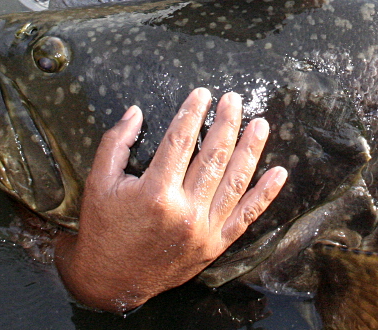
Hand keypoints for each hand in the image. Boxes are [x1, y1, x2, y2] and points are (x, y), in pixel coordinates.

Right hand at [53, 88, 287, 312]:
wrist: (108, 282)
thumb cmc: (102, 229)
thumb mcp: (99, 182)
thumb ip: (116, 143)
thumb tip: (136, 112)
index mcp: (155, 193)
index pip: (180, 142)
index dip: (193, 114)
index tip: (202, 94)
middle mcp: (184, 212)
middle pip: (214, 157)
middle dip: (227, 123)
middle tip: (234, 100)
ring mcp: (203, 231)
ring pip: (235, 182)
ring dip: (251, 150)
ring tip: (261, 124)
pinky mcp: (214, 246)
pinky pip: (246, 217)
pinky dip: (265, 195)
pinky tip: (279, 173)